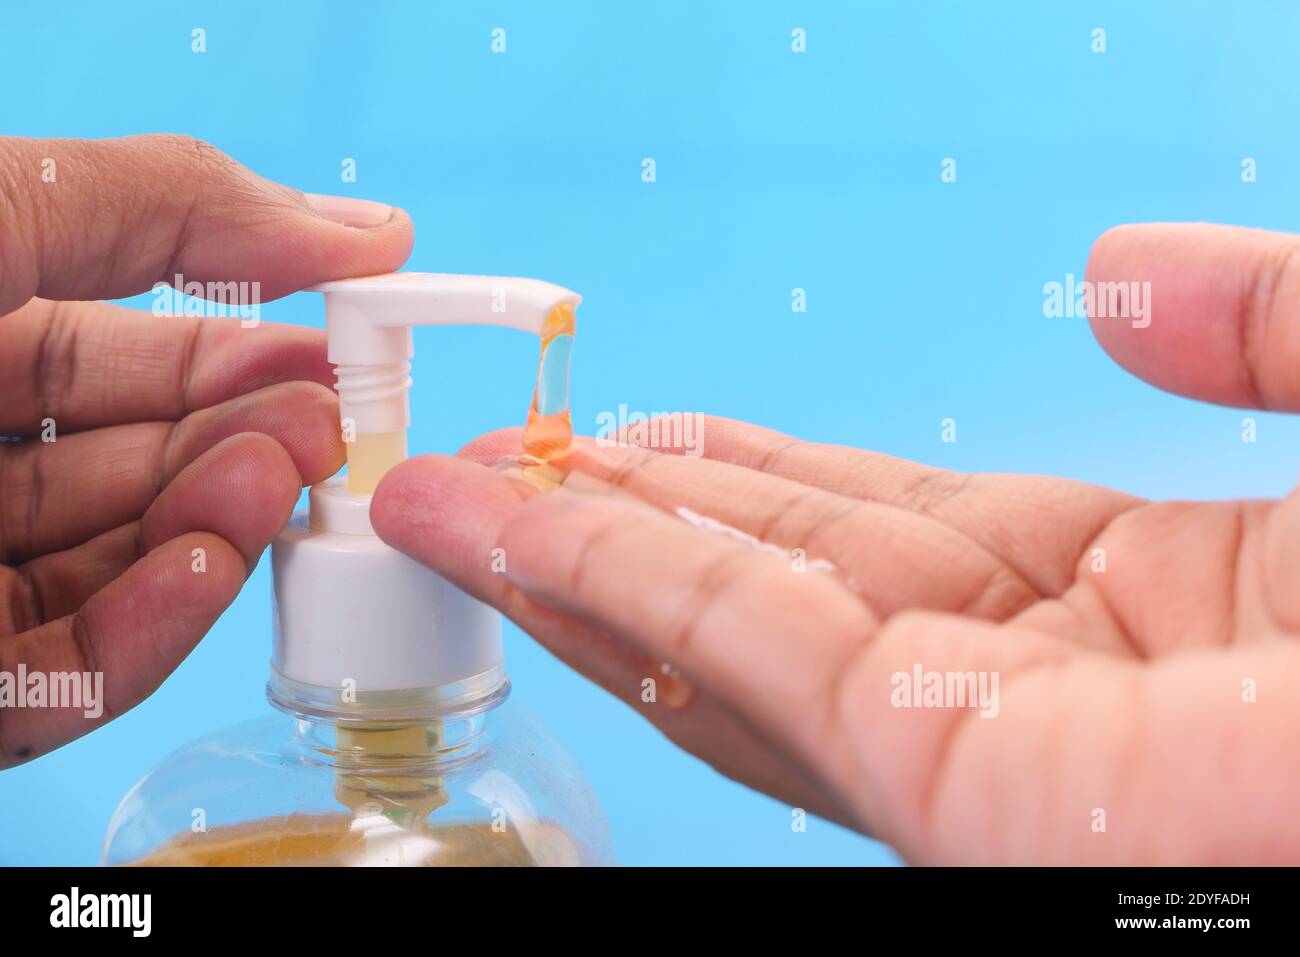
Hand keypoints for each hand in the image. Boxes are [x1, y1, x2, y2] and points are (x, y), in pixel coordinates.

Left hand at [0, 135, 410, 766]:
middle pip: (148, 469)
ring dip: (219, 529)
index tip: (353, 351)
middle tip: (332, 430)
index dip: (249, 354)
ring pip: (126, 570)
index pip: (137, 363)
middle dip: (250, 444)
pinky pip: (65, 677)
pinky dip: (150, 630)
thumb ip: (175, 208)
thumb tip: (368, 228)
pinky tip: (204, 570)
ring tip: (277, 483)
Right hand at [371, 222, 1299, 863]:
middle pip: (779, 576)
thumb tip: (1119, 281)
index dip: (744, 471)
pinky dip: (622, 595)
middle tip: (504, 462)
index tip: (640, 431)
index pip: (881, 524)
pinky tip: (519, 540)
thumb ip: (1272, 328)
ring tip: (466, 501)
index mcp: (1145, 597)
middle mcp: (1042, 677)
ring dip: (587, 561)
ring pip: (732, 632)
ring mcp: (989, 746)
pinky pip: (753, 663)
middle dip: (630, 516)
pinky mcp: (961, 788)